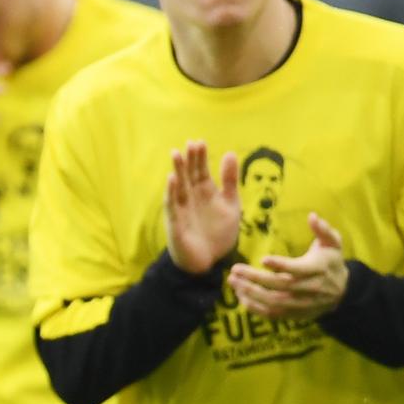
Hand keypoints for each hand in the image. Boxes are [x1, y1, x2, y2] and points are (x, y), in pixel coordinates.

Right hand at [162, 141, 240, 274]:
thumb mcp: (231, 204)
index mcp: (205, 192)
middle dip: (190, 160)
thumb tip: (229, 153)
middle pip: (189, 175)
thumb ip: (230, 180)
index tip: (200, 142)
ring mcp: (182, 209)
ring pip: (179, 186)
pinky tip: (172, 179)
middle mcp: (191, 198)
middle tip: (190, 143)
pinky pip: (172, 205)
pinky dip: (171, 191)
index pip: (201, 170)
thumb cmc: (218, 234)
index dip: (200, 157)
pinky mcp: (176, 222)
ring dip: (178, 170)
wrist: (209, 261)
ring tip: (176, 154)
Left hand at [227, 213, 347, 320]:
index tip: (263, 259)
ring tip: (233, 282)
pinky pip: (274, 315)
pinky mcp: (296, 314)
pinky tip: (241, 297)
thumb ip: (323, 230)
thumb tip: (312, 216)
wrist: (344, 291)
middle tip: (235, 270)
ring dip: (251, 294)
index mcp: (319, 269)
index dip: (282, 265)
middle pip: (281, 286)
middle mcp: (311, 289)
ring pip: (275, 302)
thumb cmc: (331, 261)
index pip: (299, 269)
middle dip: (256, 279)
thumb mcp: (333, 243)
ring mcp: (303, 304)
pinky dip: (256, 308)